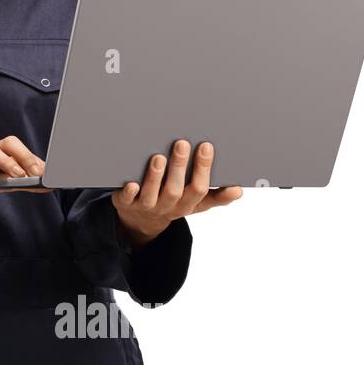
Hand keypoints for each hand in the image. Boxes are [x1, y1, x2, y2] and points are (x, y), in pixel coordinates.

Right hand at [0, 135, 54, 200]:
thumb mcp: (4, 181)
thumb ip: (24, 183)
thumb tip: (49, 186)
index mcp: (4, 154)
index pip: (23, 151)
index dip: (37, 159)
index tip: (51, 173)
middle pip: (10, 144)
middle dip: (25, 157)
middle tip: (37, 174)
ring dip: (4, 161)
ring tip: (17, 174)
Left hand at [114, 139, 242, 245]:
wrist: (140, 221)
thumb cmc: (172, 203)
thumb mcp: (196, 203)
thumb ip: (216, 196)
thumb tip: (238, 191)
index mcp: (186, 204)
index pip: (198, 189)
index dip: (203, 169)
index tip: (206, 146)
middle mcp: (167, 206)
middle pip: (175, 190)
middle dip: (179, 167)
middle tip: (181, 143)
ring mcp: (146, 206)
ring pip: (151, 194)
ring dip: (155, 177)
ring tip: (159, 157)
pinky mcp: (126, 204)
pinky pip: (127, 200)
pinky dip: (129, 192)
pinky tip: (132, 182)